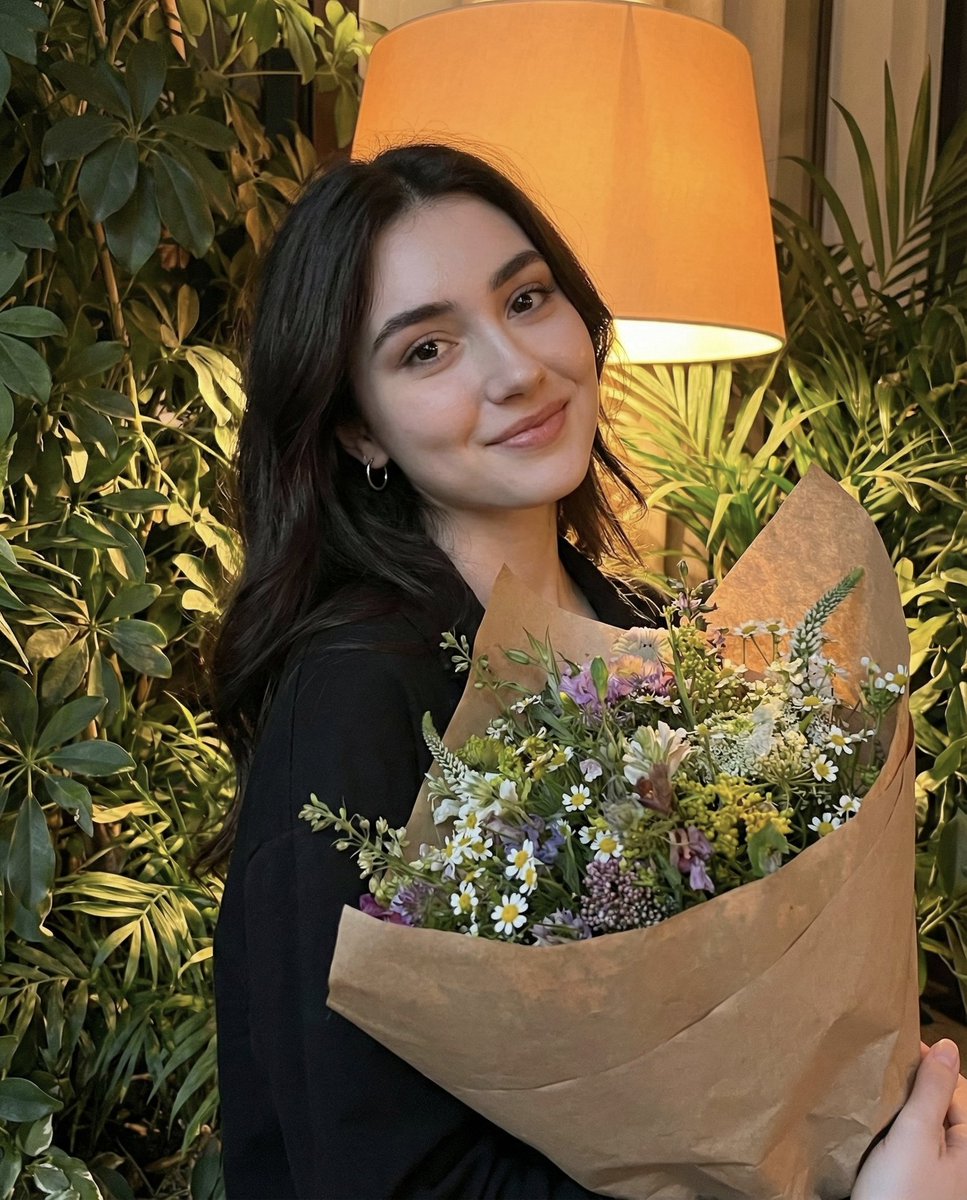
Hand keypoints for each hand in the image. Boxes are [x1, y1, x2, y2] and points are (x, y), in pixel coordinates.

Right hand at [852, 1038, 966, 1199]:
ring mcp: (940, 1172)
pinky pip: (910, 1143)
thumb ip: (932, 1091)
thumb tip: (948, 1047)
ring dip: (900, 1105)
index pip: (956, 1084)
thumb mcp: (915, 1136)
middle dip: (914, 1082)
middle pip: (941, 1102)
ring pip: (923, 1122)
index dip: (928, 1060)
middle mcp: (960, 1157)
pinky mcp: (917, 1181)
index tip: (895, 1044)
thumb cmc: (900, 1198)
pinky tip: (873, 1124)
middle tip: (880, 1066)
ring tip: (874, 1091)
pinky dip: (892, 1129)